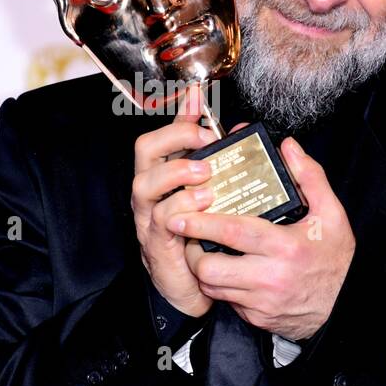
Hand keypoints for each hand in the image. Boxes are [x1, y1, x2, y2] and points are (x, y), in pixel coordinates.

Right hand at [131, 82, 226, 317]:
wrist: (194, 289)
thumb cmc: (203, 239)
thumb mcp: (215, 195)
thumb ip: (223, 163)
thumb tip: (240, 130)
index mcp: (165, 176)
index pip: (166, 134)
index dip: (180, 112)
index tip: (199, 96)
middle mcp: (150, 192)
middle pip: (145, 149)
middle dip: (174, 136)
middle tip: (206, 139)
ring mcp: (149, 217)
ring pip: (145, 182)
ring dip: (177, 172)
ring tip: (207, 174)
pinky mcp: (156, 242)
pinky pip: (160, 218)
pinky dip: (181, 207)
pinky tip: (204, 203)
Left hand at [168, 136, 355, 340]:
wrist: (346, 305)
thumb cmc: (335, 258)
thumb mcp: (332, 214)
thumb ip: (310, 178)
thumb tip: (288, 147)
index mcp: (284, 247)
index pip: (232, 233)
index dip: (202, 223)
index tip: (180, 215)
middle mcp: (270, 277)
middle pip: (210, 268)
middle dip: (194, 253)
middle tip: (193, 238)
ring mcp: (261, 301)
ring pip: (212, 288)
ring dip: (204, 270)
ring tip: (207, 253)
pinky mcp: (257, 317)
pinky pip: (226, 301)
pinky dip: (222, 287)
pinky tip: (229, 273)